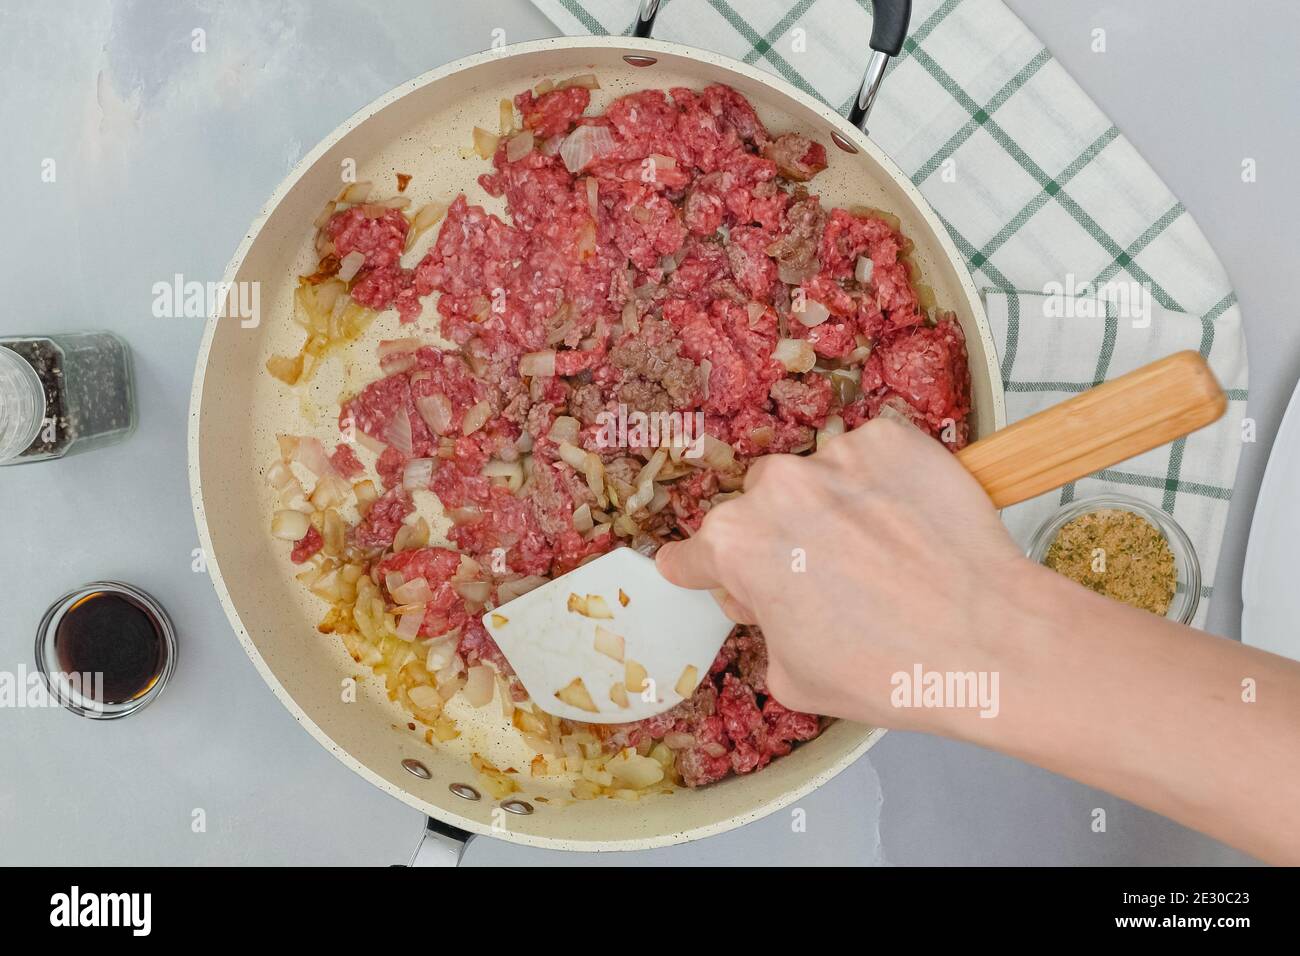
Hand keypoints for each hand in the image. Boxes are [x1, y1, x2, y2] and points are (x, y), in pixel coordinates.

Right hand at [656, 417, 1034, 731]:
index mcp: (733, 545)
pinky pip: (869, 457)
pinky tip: (907, 526)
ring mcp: (836, 456)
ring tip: (879, 553)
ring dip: (831, 506)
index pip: (689, 555)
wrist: (991, 640)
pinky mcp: (891, 438)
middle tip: (826, 579)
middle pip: (756, 510)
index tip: (725, 580)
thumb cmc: (887, 671)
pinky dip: (881, 484)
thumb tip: (772, 602)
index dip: (708, 577)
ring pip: (814, 479)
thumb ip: (762, 624)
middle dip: (778, 539)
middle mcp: (775, 487)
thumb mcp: (790, 677)